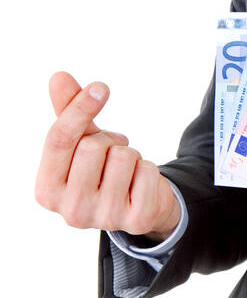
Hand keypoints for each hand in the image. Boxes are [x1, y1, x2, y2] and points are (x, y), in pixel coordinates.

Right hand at [34, 71, 180, 239]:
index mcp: (46, 191)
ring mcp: (104, 219)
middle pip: (92, 146)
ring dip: (131, 155)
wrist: (137, 206)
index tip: (100, 87)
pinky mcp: (137, 220)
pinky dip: (149, 169)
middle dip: (108, 140)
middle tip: (112, 153)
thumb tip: (58, 77)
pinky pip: (148, 171)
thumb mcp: (81, 141)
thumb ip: (68, 111)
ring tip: (126, 171)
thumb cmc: (100, 170)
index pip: (58, 140)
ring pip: (123, 157)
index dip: (79, 108)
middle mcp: (71, 211)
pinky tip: (141, 184)